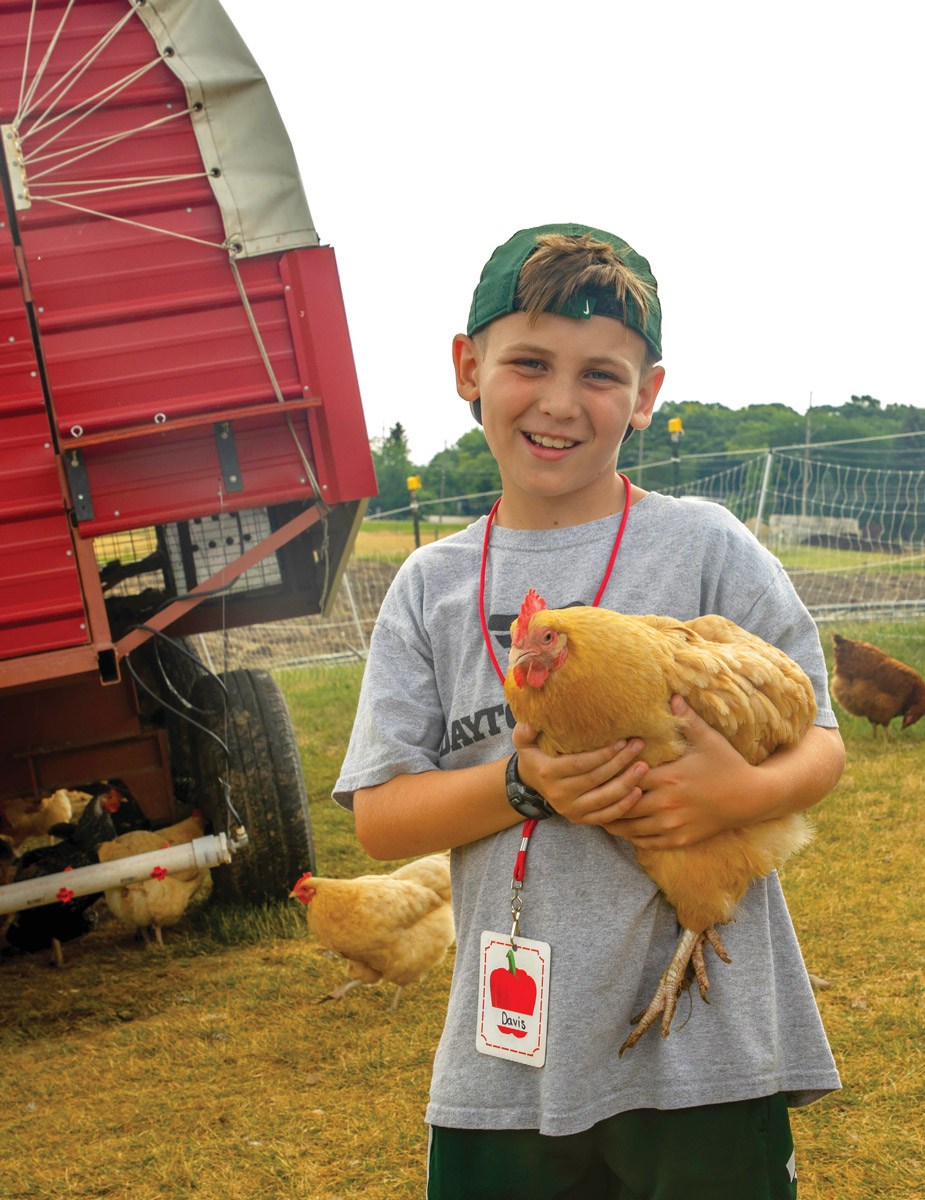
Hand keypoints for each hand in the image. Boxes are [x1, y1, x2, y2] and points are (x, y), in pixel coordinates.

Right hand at [512, 722, 648, 826]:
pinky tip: (637, 791)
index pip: (580, 764)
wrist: (532, 784)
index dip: (602, 754)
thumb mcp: (523, 741)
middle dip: (620, 762)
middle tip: (638, 746)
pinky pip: (606, 816)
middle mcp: (560, 794)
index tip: (621, 740)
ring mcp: (571, 810)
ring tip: (643, 767)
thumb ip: (525, 729)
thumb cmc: (534, 756)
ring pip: (604, 798)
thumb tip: (532, 720)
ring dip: (627, 783)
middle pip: (596, 779)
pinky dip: (623, 806)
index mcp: (549, 773)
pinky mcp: (580, 819)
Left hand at [602, 695, 759, 847]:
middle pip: (624, 805)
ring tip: (602, 813)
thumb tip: (673, 695)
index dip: (614, 775)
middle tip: (593, 794)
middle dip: (609, 800)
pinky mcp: (679, 839)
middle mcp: (666, 804)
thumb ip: (687, 719)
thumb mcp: (708, 739)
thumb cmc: (727, 765)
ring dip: (616, 821)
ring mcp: (672, 824)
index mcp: (668, 778)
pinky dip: (633, 836)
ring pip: (631, 828)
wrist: (751, 799)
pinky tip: (626, 829)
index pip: (628, 777)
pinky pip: (647, 842)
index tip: (604, 770)